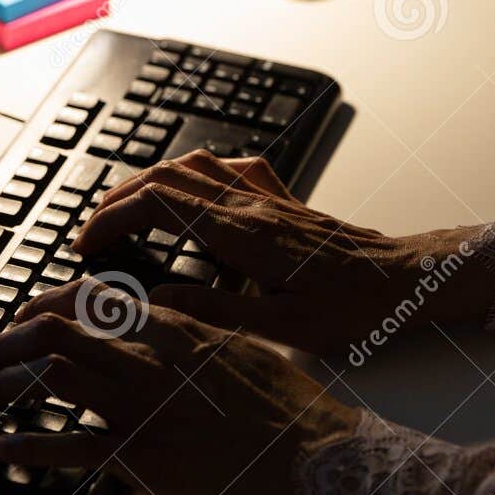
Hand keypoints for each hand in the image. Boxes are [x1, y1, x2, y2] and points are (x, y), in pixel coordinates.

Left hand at [0, 290, 359, 494]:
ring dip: (12, 382)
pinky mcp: (141, 459)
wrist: (313, 455)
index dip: (49, 301)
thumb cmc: (287, 404)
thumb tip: (163, 314)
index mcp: (177, 330)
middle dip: (15, 338)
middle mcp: (152, 362)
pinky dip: (28, 447)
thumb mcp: (243, 343)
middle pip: (59, 332)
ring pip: (53, 379)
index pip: (93, 298)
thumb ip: (196, 327)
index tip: (31, 310)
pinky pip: (69, 449)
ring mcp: (143, 410)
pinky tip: (4, 447)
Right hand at [73, 151, 487, 354]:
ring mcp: (268, 198)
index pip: (159, 205)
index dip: (112, 219)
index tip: (88, 245)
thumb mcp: (281, 328)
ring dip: (151, 181)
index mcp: (244, 235)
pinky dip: (195, 175)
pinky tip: (191, 195)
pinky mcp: (284, 201)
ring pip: (194, 166)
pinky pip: (230, 169)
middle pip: (166, 176)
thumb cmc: (354, 308)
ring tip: (126, 212)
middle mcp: (252, 205)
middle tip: (93, 233)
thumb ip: (213, 313)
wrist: (406, 281)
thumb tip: (154, 303)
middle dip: (118, 199)